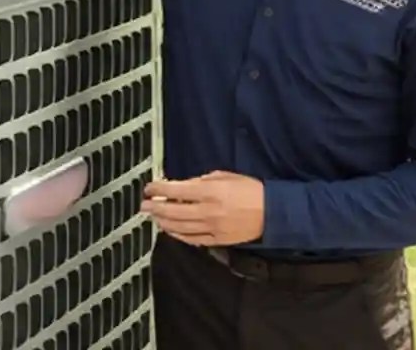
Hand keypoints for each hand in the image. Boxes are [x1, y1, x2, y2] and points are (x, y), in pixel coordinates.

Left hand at [141, 171, 264, 245]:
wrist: (271, 212)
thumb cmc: (251, 190)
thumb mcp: (225, 176)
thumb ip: (201, 180)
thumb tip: (181, 186)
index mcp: (210, 192)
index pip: (175, 190)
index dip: (158, 189)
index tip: (149, 188)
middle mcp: (208, 211)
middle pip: (172, 211)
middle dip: (154, 208)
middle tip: (144, 205)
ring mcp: (212, 228)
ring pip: (179, 228)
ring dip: (163, 222)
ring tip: (154, 217)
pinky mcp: (217, 240)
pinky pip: (192, 239)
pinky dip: (178, 235)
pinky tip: (170, 230)